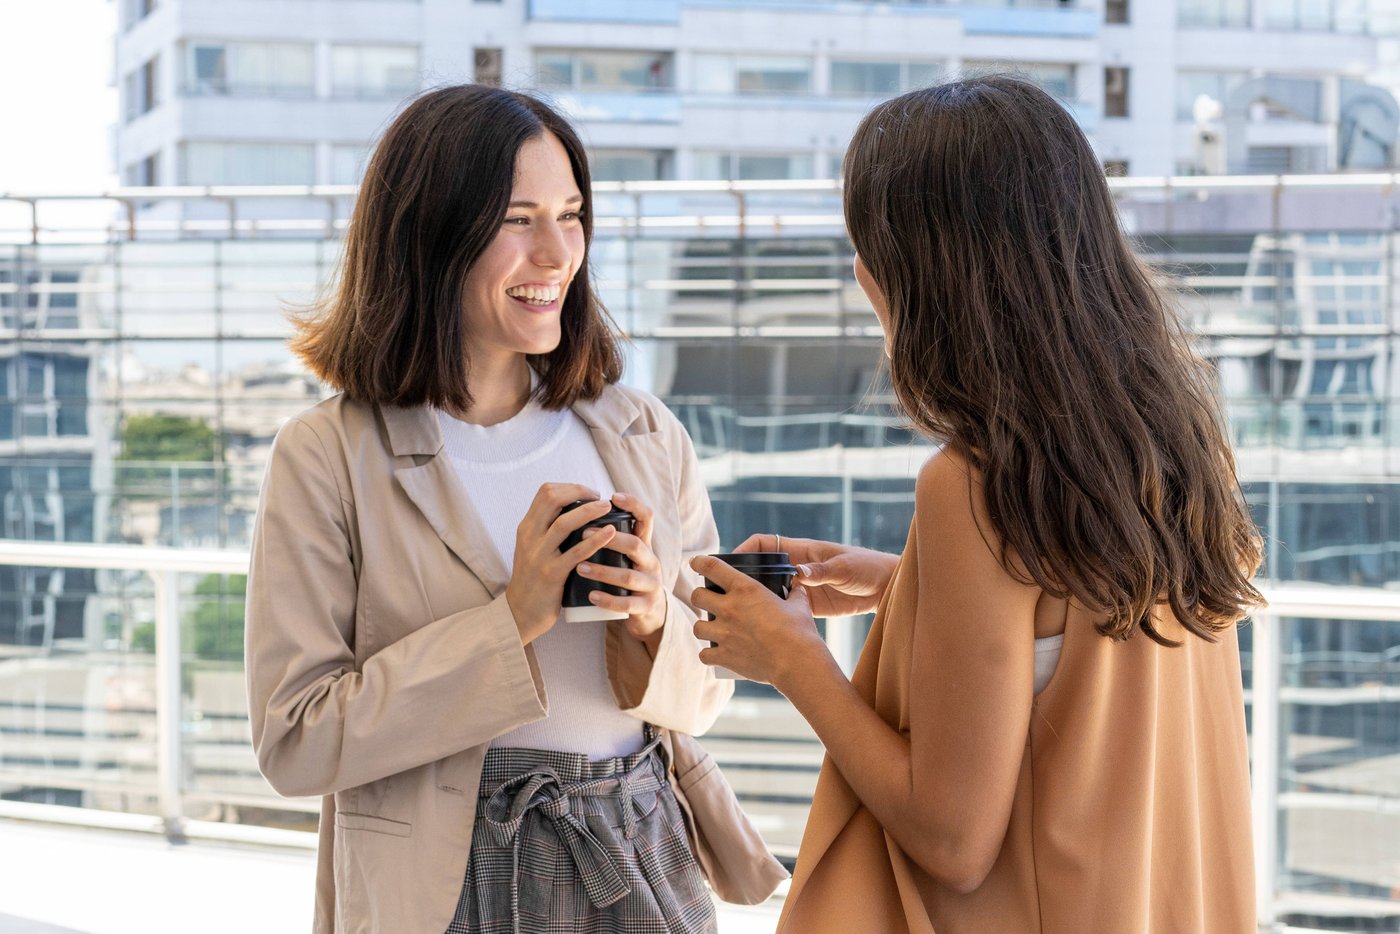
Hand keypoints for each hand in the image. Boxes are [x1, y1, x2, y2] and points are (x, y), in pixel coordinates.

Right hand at [506, 484, 619, 643]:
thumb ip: (548, 530)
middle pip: (552, 498)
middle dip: (580, 492)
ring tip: (607, 508)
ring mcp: (539, 555)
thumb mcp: (533, 548)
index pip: (546, 492)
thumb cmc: (534, 579)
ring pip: (564, 522)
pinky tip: (610, 534)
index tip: (590, 494)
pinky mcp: (551, 574)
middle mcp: (530, 536)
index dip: (571, 487)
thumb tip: (577, 511)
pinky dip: (595, 540)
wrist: (520, 612)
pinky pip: (575, 552)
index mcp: (527, 527)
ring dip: (589, 511)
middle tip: (601, 499)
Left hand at [575, 492, 667, 644]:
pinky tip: (592, 596)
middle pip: (635, 545)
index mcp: (644, 546)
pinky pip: (627, 604)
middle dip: (609, 539)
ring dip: (603, 571)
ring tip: (580, 567)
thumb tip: (579, 511)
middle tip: (582, 533)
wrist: (648, 614)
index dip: (633, 505)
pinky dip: (608, 600)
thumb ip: (611, 537)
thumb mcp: (626, 556)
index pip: (646, 518)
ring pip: (629, 576)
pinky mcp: (646, 607)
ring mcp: (651, 585)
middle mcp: (651, 562)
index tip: (613, 496)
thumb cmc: (627, 578)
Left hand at [689, 555, 837, 691]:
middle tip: (708, 601)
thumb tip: (797, 586)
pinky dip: (709, 654)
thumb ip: (794, 593)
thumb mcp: (798, 605)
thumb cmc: (799, 631)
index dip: (700, 562)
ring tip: (713, 630)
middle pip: (697, 596)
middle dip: (700, 597)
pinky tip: (716, 654)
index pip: (712, 567)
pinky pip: (704, 654)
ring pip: (696, 627)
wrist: (796, 662)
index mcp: (745, 589)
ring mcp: (724, 633)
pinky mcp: (725, 656)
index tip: (695, 562)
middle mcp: (729, 608)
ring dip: (704, 627)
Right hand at [735, 534, 897, 617]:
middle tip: (725, 593)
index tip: (730, 563)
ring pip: (768, 591)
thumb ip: (821, 571)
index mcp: (801, 552)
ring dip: (754, 600)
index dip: (745, 549)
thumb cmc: (866, 567)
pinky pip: (783, 609)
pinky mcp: (806, 607)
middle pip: (760, 570)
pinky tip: (758, 628)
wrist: (885, 588)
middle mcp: (795, 569)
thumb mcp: (844, 568)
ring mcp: (799, 588)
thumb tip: (799, 573)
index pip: (764, 544)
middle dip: (742, 578)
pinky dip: (771, 616)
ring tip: (736, 614)